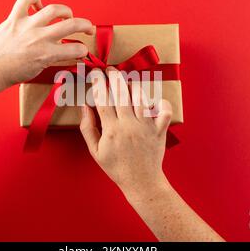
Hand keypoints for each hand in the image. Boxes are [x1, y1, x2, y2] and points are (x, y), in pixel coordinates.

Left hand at [0, 0, 92, 95]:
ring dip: (65, 11)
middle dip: (86, 25)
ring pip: (53, 9)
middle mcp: (38, 37)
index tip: (83, 51)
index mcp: (46, 54)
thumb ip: (52, 59)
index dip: (83, 50)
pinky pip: (26, 0)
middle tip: (88, 28)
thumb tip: (64, 52)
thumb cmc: (9, 74)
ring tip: (67, 15)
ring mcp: (26, 26)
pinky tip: (38, 5)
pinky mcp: (14, 19)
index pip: (76, 49)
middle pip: (72, 24)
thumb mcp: (37, 70)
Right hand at [79, 66, 172, 196]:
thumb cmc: (116, 167)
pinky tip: (155, 98)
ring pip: (140, 97)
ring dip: (133, 85)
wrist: (141, 181)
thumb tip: (85, 106)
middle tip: (110, 69)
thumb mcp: (95, 151)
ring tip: (127, 79)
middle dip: (114, 77)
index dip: (99, 83)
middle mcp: (129, 125)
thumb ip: (88, 127)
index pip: (103, 100)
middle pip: (121, 94)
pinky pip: (164, 111)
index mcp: (111, 130)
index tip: (96, 73)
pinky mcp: (159, 130)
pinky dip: (162, 102)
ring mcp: (146, 126)